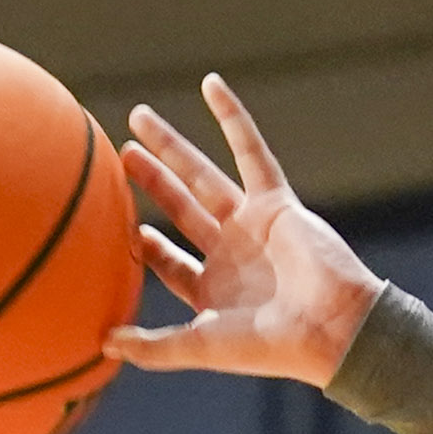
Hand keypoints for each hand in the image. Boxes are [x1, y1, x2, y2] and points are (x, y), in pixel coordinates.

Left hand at [107, 76, 380, 389]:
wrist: (331, 329)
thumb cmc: (269, 347)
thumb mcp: (201, 347)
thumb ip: (153, 347)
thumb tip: (101, 345)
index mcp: (214, 291)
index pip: (171, 263)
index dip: (147, 247)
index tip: (123, 227)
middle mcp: (232, 255)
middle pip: (182, 209)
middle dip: (153, 182)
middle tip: (122, 153)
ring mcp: (253, 225)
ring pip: (204, 176)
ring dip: (172, 147)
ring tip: (139, 118)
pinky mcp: (276, 203)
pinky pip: (251, 151)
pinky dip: (233, 118)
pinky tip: (211, 85)